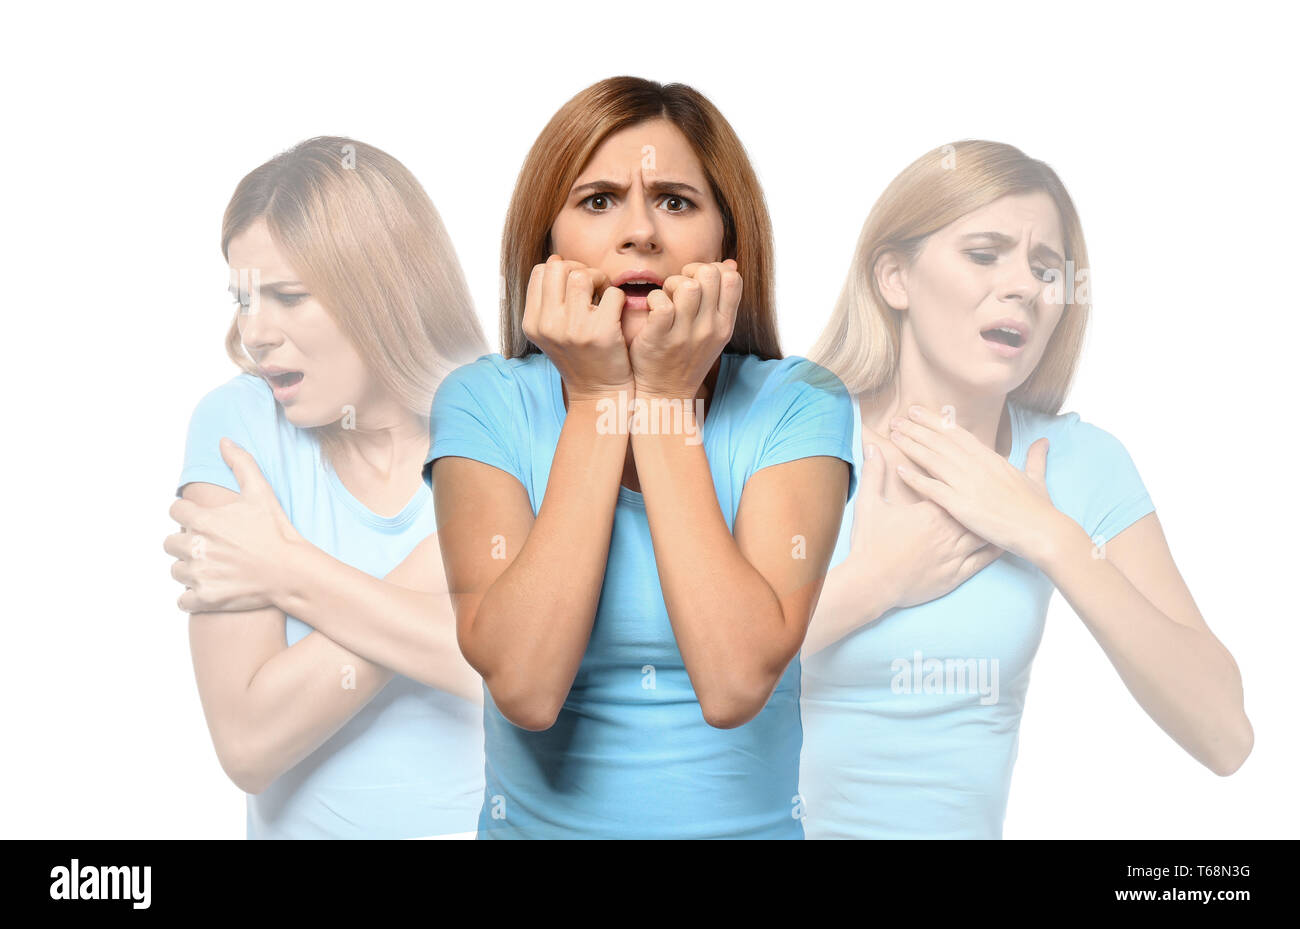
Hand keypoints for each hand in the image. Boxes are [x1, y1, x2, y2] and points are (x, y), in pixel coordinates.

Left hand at [165, 438, 302, 611]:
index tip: (202, 520)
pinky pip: (183, 600)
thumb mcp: (261, 492)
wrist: (291, 571)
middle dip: (185, 543)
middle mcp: (195, 547)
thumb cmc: (276, 532)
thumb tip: (224, 441)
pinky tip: (210, 588)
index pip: (175, 511)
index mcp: (203, 520)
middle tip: (209, 546)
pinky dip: (193, 597)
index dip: (187, 514)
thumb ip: (241, 463)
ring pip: (176, 570)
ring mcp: (199, 574)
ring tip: (212, 568)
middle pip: (169, 542)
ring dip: (189, 569)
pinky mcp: (205, 598)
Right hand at [522, 254, 630, 401]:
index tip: (576, 288)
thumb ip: (549, 300)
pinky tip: (617, 311)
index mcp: (532, 323)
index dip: (562, 271)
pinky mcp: (601, 333)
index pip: (541, 271)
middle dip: (581, 270)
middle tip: (593, 289)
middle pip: (560, 267)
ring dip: (600, 279)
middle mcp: (548, 325)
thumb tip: (555, 260)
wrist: (598, 394)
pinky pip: (612, 293)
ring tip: (604, 296)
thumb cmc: (579, 358)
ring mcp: (574, 329)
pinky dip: (619, 298)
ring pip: (583, 275)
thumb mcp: (552, 332)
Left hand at [628, 259, 739, 398]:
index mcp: (725, 325)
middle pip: (709, 274)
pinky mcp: (660, 338)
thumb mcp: (714, 332)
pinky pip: (661, 302)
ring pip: (687, 285)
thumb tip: (730, 263)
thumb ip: (723, 299)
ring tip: (666, 298)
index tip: (698, 282)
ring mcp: (685, 334)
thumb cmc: (687, 358)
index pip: (732, 278)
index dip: (713, 269)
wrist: (666, 394)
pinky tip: (652, 309)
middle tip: (679, 288)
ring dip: (671, 284)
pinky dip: (653, 298)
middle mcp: (710, 329)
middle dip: (691, 272)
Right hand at [849, 437, 1003, 611]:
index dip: (964, 477)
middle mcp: (949, 530)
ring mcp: (956, 553)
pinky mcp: (957, 574)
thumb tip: (872, 446)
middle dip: (985, 496)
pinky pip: (984, 559)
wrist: (871, 583)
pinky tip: (1003, 540)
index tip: (972, 468)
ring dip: (994, 520)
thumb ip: (873, 473)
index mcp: (932, 511)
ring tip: (1005, 510)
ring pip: (984, 531)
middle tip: (996, 486)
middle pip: (975, 507)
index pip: (955, 487)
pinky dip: (995, 547)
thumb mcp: (868, 504)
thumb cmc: (870, 544)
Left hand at [889, 405, 1068, 562]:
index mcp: (991, 459)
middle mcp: (977, 467)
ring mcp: (968, 485)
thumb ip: (1035, 458)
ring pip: (934, 459)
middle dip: (917, 428)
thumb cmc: (1039, 508)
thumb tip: (1043, 441)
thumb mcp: (1037, 477)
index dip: (935, 421)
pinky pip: (933, 489)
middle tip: (896, 419)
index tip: (918, 412)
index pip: (957, 434)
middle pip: (940, 442)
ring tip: (894, 435)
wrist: (1042, 530)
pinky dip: (916, 479)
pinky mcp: (962, 506)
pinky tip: (900, 470)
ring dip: (911, 446)